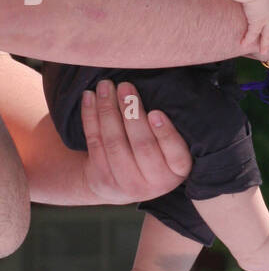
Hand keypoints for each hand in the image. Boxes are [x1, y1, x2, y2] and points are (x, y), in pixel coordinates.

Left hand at [82, 80, 191, 203]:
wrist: (122, 183)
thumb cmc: (154, 153)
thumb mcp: (170, 148)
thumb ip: (169, 128)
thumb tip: (164, 87)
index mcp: (176, 172)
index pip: (176, 154)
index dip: (165, 134)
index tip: (155, 112)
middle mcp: (154, 184)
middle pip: (142, 146)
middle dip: (132, 113)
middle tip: (126, 87)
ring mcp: (126, 183)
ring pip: (114, 143)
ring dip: (108, 110)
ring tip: (106, 86)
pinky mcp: (102, 177)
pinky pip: (94, 142)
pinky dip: (90, 117)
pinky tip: (89, 97)